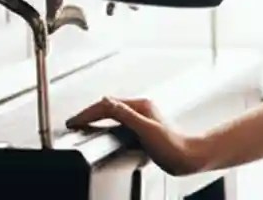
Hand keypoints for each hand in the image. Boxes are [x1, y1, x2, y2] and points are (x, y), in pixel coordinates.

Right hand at [65, 97, 209, 175]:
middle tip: (73, 122)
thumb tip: (106, 103)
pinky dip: (105, 125)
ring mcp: (141, 118)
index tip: (75, 121)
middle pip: (107, 107)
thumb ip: (125, 115)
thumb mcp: (146, 129)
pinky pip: (117, 123)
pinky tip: (103, 132)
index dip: (88, 113)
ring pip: (111, 114)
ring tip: (82, 124)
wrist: (189, 157)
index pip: (106, 105)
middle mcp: (140, 109)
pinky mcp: (142, 129)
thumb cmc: (173, 146)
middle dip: (88, 113)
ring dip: (96, 117)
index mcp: (140, 106)